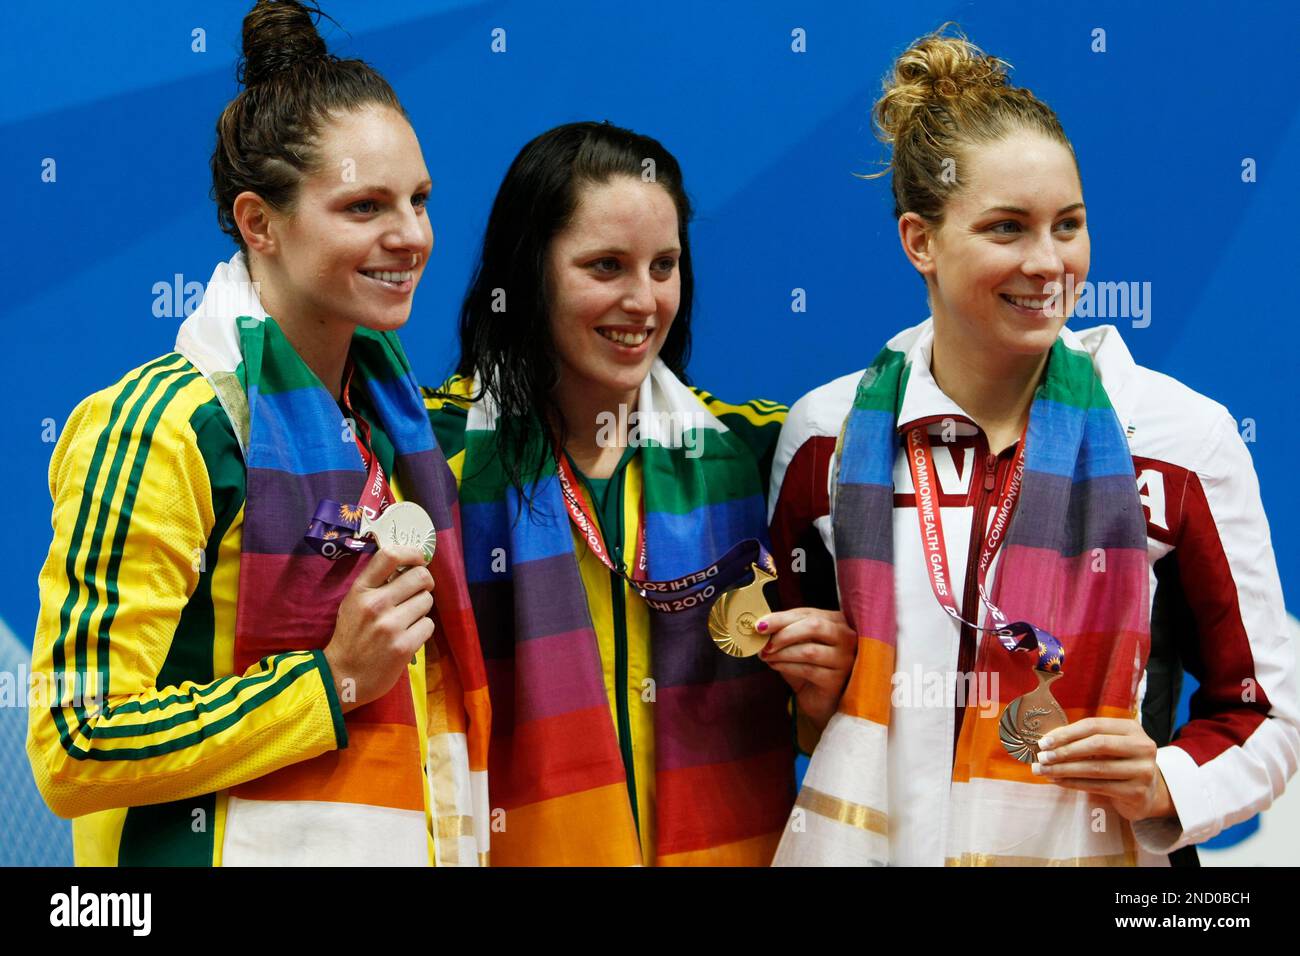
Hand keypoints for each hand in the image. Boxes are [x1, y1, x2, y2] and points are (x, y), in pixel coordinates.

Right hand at [323, 545, 434, 713]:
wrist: (342, 677)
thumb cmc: (351, 637)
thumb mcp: (353, 603)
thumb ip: (377, 584)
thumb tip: (410, 564)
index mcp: (361, 590)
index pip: (390, 555)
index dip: (412, 552)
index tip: (419, 558)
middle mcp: (375, 604)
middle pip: (421, 576)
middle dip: (424, 584)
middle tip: (417, 593)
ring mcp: (390, 626)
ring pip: (427, 600)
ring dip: (422, 609)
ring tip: (407, 620)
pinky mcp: (404, 646)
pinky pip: (429, 625)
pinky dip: (422, 630)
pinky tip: (408, 637)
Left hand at [756, 608, 855, 731]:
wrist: (818, 698)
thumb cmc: (807, 666)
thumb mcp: (795, 644)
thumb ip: (783, 632)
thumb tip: (761, 626)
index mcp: (836, 621)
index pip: (807, 614)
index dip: (781, 618)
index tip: (759, 625)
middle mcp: (846, 637)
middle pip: (814, 626)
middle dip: (784, 633)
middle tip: (764, 642)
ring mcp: (845, 659)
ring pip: (809, 650)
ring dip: (782, 653)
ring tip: (766, 656)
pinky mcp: (837, 680)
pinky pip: (808, 670)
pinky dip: (787, 666)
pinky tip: (775, 666)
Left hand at [1033, 717, 1175, 821]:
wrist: (1146, 794)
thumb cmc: (1118, 763)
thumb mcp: (1108, 745)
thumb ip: (1084, 739)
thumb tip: (1047, 740)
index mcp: (1132, 728)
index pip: (1094, 726)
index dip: (1067, 733)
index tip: (1044, 742)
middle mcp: (1142, 747)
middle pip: (1097, 744)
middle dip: (1065, 751)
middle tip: (1042, 757)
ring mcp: (1143, 770)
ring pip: (1096, 768)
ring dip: (1064, 769)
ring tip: (1044, 770)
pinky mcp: (1137, 792)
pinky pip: (1098, 786)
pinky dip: (1074, 783)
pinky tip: (1058, 781)